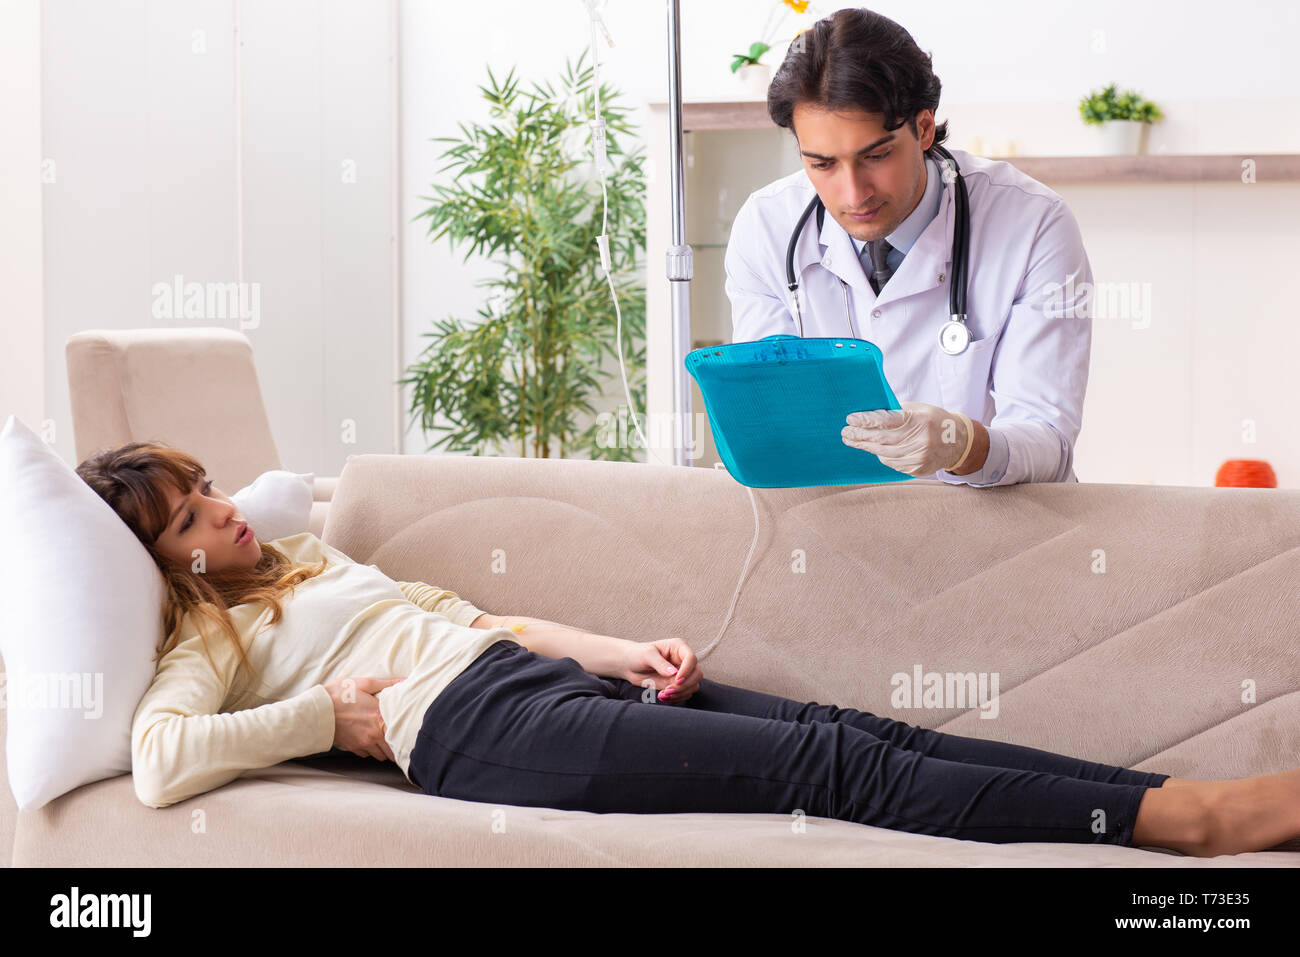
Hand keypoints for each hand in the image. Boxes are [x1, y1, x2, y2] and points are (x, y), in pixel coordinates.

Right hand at [324, 676, 401, 760]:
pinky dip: (369, 750)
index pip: (399, 734)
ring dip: (383, 750)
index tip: (406, 731)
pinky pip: (366, 754)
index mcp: (379, 718)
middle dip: (395, 746)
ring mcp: (362, 743)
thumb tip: (404, 680)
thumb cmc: (339, 694)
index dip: (404, 733)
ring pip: (380, 755)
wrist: (317, 709)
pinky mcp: (352, 747)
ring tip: (384, 742)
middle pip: (392, 750)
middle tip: (396, 739)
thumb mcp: (363, 683)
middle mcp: (373, 734)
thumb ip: (386, 683)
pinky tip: (368, 741)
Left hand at [621, 638, 701, 702]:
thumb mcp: (647, 655)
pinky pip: (685, 693)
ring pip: (693, 686)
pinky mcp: (678, 684)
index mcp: (679, 647)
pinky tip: (663, 697)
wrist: (630, 665)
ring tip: (663, 695)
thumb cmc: (638, 654)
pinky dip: (676, 698)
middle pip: (697, 674)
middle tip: (667, 690)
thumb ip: (660, 663)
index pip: (691, 658)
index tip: (676, 680)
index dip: (687, 670)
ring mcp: (682, 673)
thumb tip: (673, 673)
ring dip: (680, 693)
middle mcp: (683, 660)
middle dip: (684, 685)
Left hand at [841, 401, 971, 475]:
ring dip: (867, 447)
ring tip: (853, 441)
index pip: (887, 420)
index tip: (850, 419)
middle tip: (845, 433)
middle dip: (860, 436)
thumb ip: (897, 412)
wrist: (959, 443)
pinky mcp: (917, 469)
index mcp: (919, 420)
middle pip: (882, 439)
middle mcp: (920, 440)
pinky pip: (892, 463)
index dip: (866, 421)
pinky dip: (882, 456)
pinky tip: (874, 449)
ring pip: (884, 454)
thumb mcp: (919, 409)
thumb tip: (870, 414)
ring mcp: (919, 457)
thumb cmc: (934, 421)